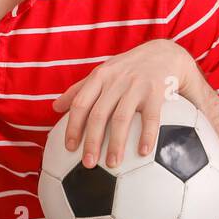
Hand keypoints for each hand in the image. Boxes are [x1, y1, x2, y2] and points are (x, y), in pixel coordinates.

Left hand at [52, 40, 195, 170]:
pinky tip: (143, 152)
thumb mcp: (103, 72)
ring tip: (113, 164)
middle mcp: (115, 81)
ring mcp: (135, 86)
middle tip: (88, 164)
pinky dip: (147, 135)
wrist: (164, 54)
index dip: (73, 126)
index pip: (80, 104)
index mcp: (99, 77)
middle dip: (91, 141)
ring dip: (116, 144)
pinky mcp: (156, 92)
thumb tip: (55, 107)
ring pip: (121, 118)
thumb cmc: (128, 68)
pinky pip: (151, 118)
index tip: (69, 148)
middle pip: (98, 114)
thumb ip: (79, 90)